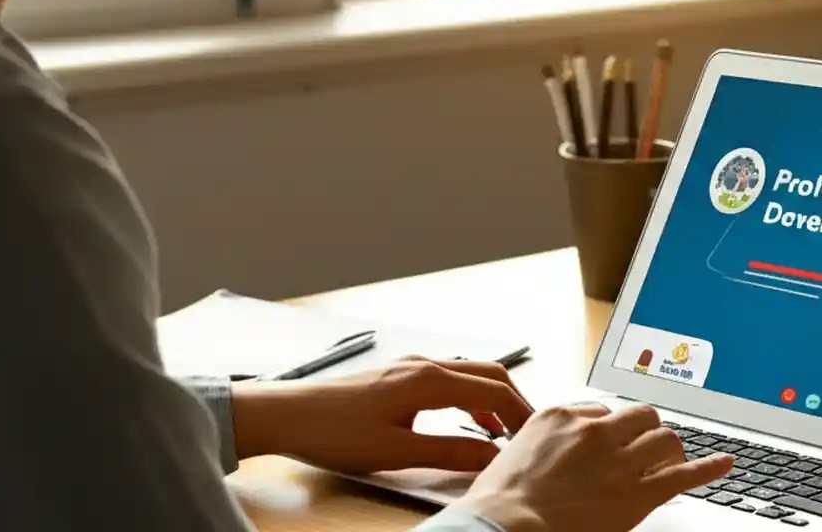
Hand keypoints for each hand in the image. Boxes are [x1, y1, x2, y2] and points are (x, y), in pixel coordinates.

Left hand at [230, 358, 533, 473]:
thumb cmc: (333, 431)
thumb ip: (448, 452)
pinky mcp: (397, 376)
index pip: (493, 389)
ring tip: (504, 431)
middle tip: (528, 431)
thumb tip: (490, 456)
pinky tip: (466, 420)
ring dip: (492, 399)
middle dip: (514, 401)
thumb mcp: (396, 451)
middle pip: (487, 374)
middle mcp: (423, 364)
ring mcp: (410, 367)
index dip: (520, 413)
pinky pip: (448, 379)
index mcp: (428, 379)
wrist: (287, 414)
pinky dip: (469, 397)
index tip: (534, 436)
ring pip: (468, 374)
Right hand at [454, 404, 731, 531]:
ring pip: (664, 438)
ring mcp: (618, 460)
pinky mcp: (637, 493)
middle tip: (643, 449)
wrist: (504, 528)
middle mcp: (594, 431)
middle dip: (644, 431)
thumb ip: (544, 443)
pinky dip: (708, 468)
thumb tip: (557, 448)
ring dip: (668, 449)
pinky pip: (684, 474)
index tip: (608, 445)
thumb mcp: (513, 455)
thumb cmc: (499, 504)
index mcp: (559, 416)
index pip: (600, 412)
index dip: (608, 432)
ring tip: (667, 461)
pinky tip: (724, 464)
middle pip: (638, 416)